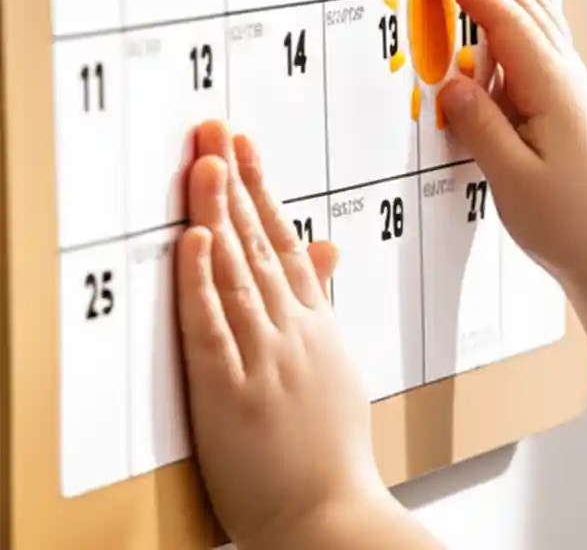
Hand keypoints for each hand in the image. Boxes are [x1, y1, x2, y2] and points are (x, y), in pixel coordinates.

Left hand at [175, 120, 426, 548]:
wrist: (331, 513)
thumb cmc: (332, 450)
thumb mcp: (337, 369)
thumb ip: (324, 306)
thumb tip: (325, 252)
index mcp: (315, 327)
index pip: (286, 243)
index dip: (262, 191)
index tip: (245, 148)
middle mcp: (292, 332)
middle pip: (260, 244)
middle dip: (236, 181)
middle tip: (217, 130)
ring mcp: (263, 358)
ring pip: (237, 273)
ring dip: (219, 212)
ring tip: (204, 162)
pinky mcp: (230, 392)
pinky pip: (213, 327)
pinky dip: (202, 282)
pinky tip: (195, 241)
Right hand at [431, 0, 586, 285]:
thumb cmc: (568, 223)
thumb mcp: (511, 178)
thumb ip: (479, 126)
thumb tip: (452, 85)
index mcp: (552, 89)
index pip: (502, 22)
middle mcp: (565, 80)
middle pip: (527, 4)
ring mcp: (570, 92)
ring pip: (538, 20)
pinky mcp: (566, 109)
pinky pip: (541, 48)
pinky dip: (521, 18)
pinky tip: (513, 18)